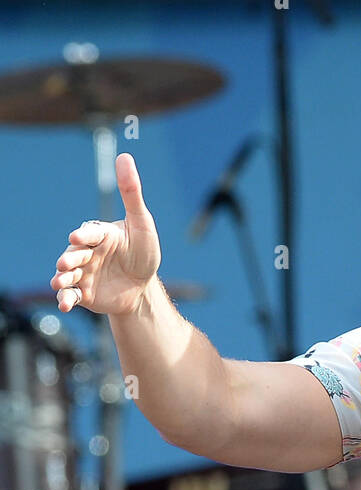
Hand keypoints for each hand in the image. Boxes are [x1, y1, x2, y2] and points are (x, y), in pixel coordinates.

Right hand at [51, 152, 160, 314]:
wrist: (143, 288)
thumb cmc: (143, 252)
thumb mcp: (142, 223)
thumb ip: (131, 193)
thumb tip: (124, 156)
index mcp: (100, 235)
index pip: (89, 234)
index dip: (84, 237)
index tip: (77, 239)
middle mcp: (88, 252)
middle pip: (74, 255)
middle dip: (69, 259)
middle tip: (67, 264)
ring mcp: (84, 273)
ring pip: (68, 275)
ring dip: (62, 278)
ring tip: (59, 283)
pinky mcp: (84, 293)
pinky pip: (71, 295)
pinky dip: (65, 299)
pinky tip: (65, 304)